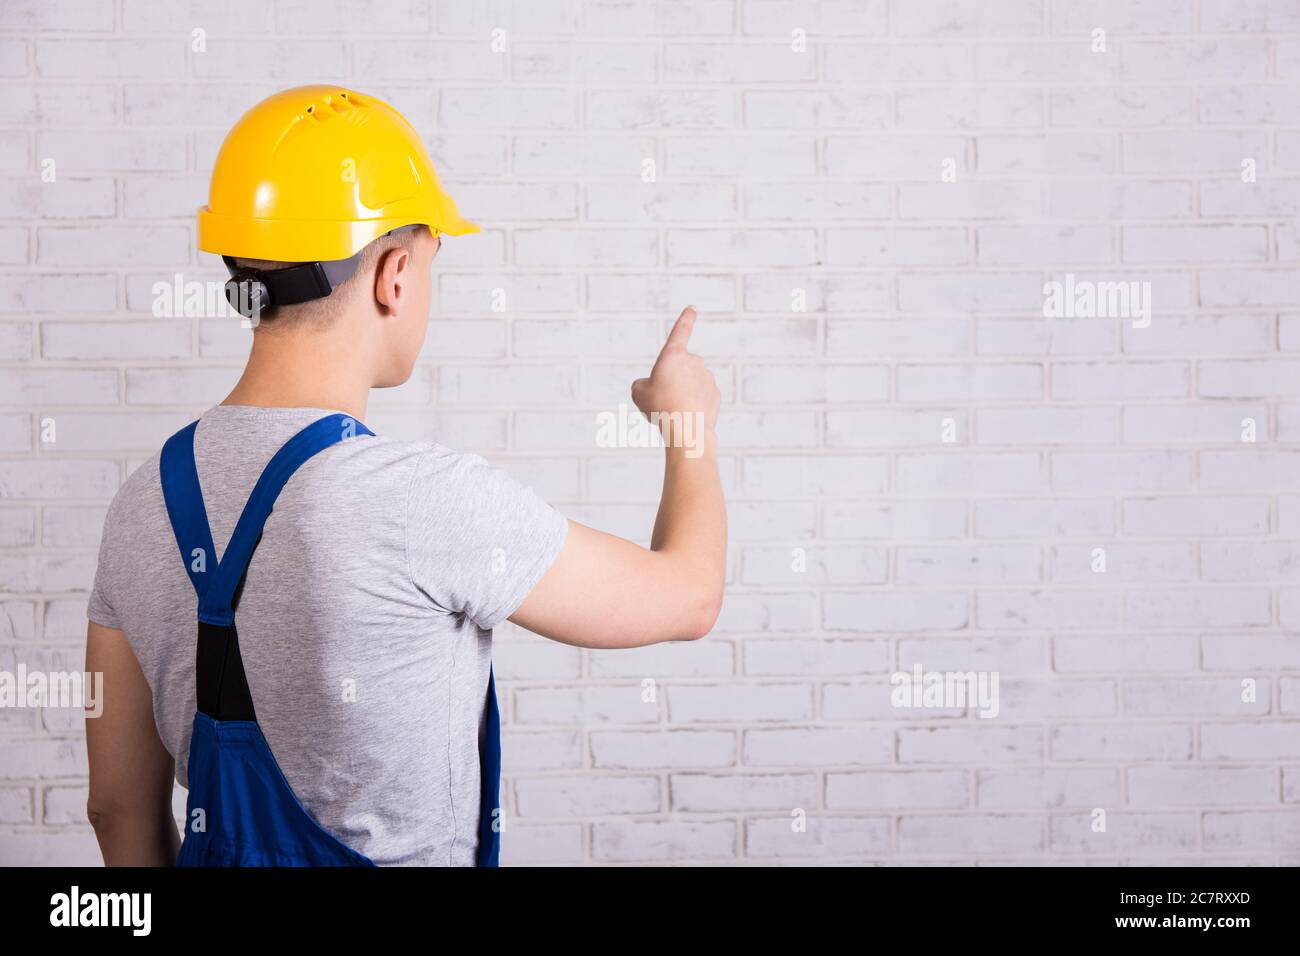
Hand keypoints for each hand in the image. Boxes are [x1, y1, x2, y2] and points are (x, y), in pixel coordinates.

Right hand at [631, 307, 720, 445]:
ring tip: (674, 410)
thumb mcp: (638, 393)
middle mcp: (693, 361)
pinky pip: (700, 396)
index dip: (685, 319)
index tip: (693, 309)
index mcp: (673, 355)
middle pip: (678, 369)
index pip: (680, 331)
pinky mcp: (715, 393)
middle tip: (662, 399)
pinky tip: (688, 416)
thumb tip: (650, 387)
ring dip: (682, 393)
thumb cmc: (660, 408)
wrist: (686, 430)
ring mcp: (707, 377)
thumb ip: (642, 384)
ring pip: (690, 383)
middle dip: (671, 381)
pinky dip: (694, 404)